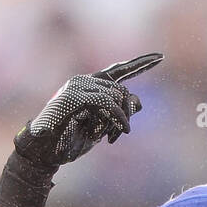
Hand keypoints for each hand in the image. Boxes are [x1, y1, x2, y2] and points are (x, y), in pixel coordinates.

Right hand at [14, 52, 163, 169]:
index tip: (160, 56)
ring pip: (117, 95)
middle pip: (124, 89)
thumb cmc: (72, 139)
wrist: (46, 150)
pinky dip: (116, 117)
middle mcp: (85, 80)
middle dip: (127, 114)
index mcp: (91, 86)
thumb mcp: (103, 128)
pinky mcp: (75, 95)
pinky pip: (106, 101)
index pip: (119, 70)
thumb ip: (120, 114)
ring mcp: (79, 85)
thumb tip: (137, 102)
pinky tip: (118, 131)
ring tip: (114, 137)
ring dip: (120, 120)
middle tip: (120, 135)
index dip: (140, 64)